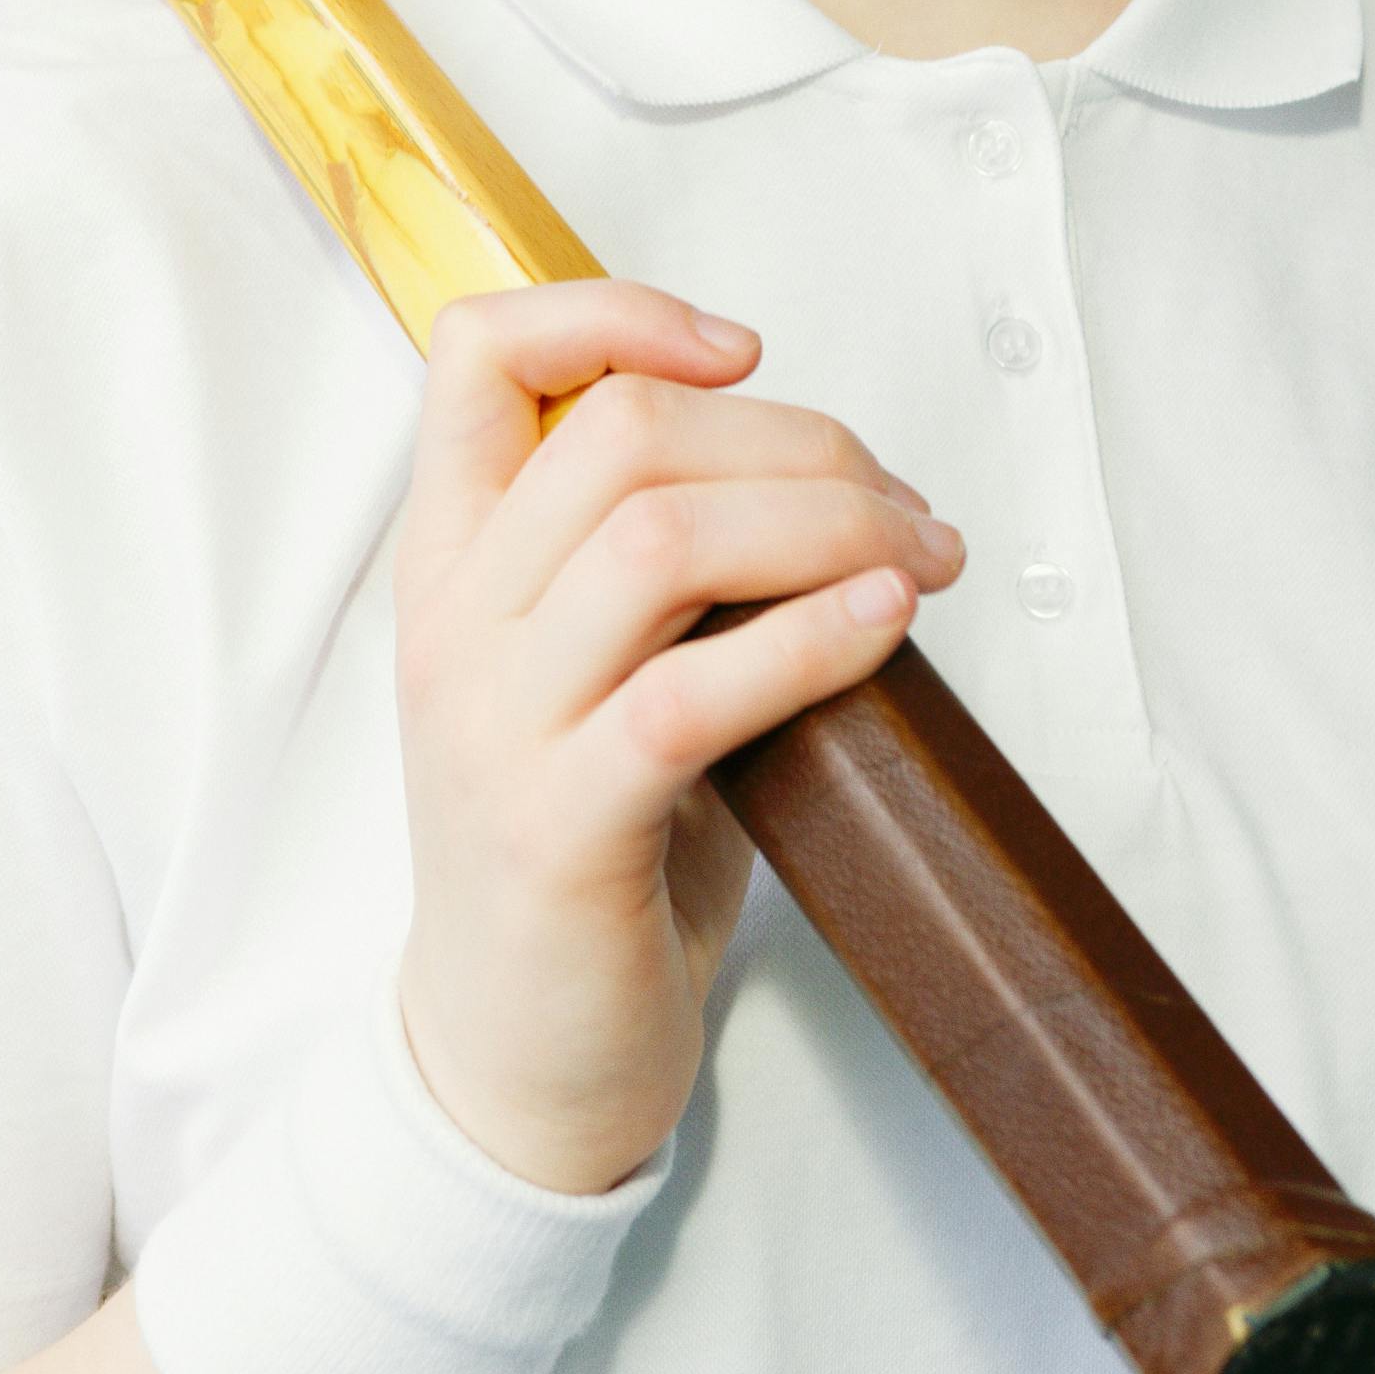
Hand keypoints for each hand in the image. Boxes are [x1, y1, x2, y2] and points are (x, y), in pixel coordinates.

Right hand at [392, 278, 961, 1198]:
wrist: (515, 1063)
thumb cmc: (588, 846)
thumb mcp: (593, 668)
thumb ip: (657, 559)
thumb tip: (823, 470)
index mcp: (452, 560)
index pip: (475, 353)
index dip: (614, 310)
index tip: (741, 351)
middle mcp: (455, 623)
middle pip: (620, 431)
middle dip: (797, 439)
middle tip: (905, 502)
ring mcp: (496, 726)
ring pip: (659, 538)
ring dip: (826, 522)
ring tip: (922, 557)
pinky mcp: (558, 829)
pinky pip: (693, 694)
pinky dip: (813, 634)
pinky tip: (886, 621)